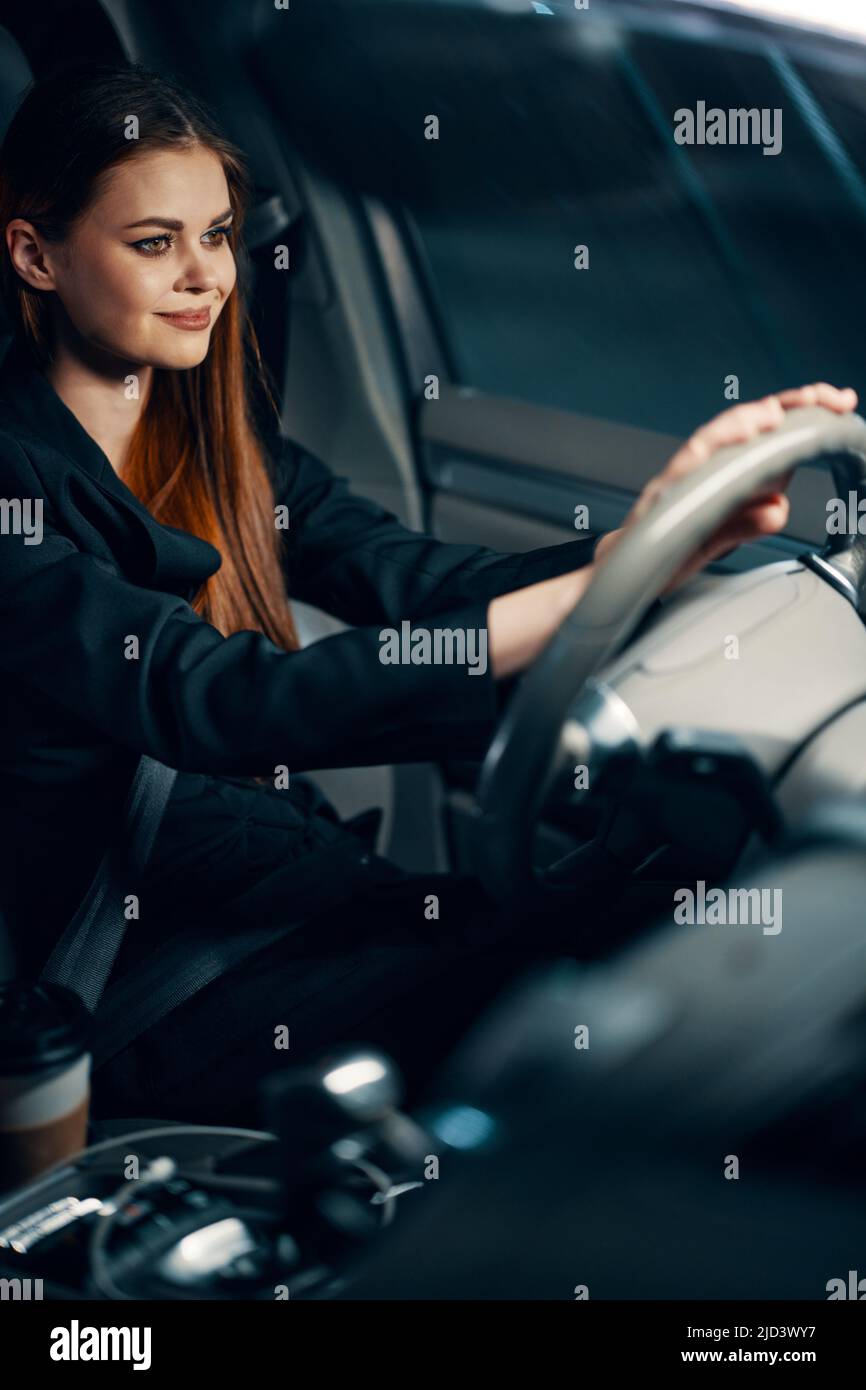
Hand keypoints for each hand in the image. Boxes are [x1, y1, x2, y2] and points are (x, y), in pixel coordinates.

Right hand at [594, 384, 858, 591]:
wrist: (620, 571)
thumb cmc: (669, 549)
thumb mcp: (721, 540)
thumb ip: (749, 522)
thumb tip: (778, 508)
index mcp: (725, 472)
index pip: (768, 433)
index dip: (803, 412)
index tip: (839, 401)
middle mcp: (703, 467)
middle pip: (744, 423)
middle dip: (784, 404)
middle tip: (819, 398)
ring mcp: (680, 479)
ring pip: (710, 438)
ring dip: (741, 423)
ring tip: (771, 416)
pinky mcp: (660, 497)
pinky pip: (681, 471)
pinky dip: (704, 454)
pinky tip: (725, 446)